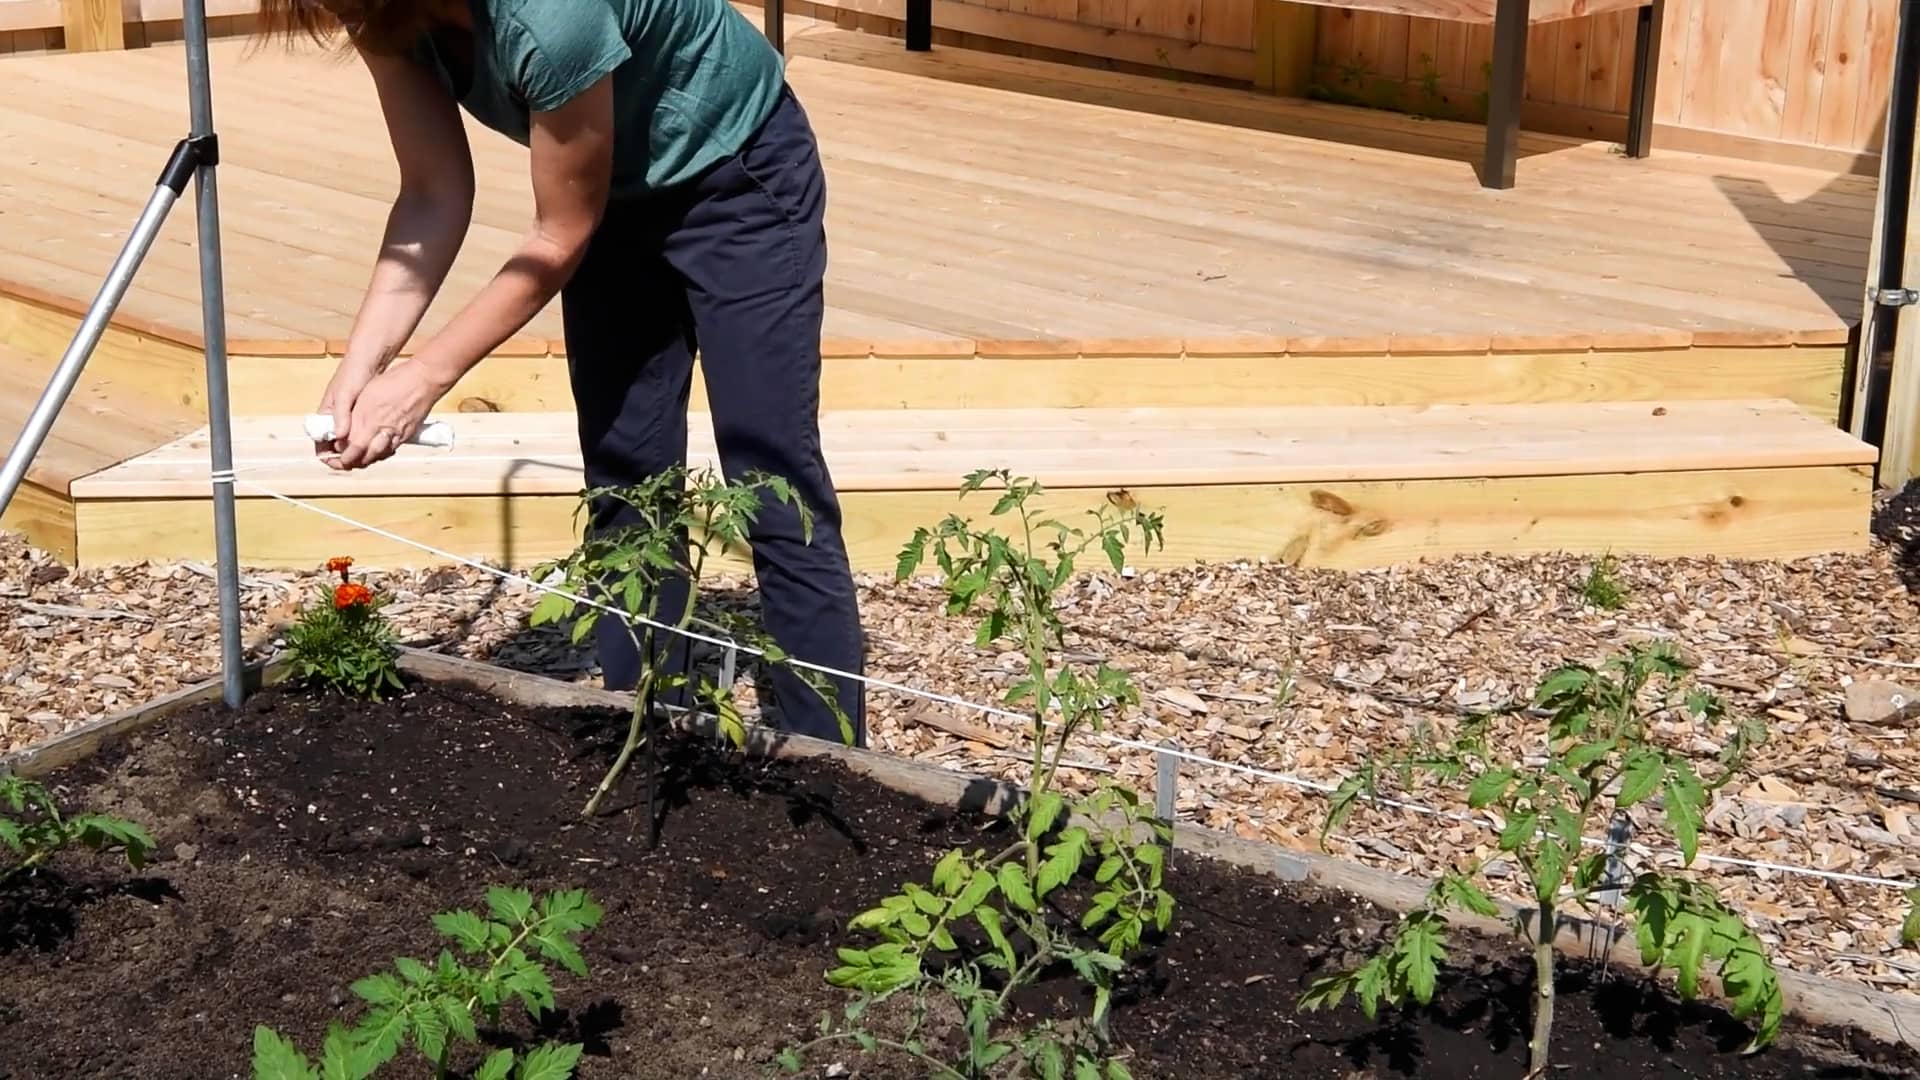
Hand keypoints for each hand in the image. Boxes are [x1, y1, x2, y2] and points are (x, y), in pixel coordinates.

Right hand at [315, 357, 379, 461]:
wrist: (370, 359)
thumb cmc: (353, 374)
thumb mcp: (345, 395)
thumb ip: (341, 416)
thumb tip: (341, 437)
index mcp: (325, 414)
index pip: (321, 442)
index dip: (329, 455)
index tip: (341, 463)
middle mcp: (336, 418)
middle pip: (337, 446)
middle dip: (347, 455)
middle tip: (362, 461)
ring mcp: (350, 417)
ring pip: (352, 441)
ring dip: (360, 449)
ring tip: (373, 454)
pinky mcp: (363, 415)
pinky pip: (364, 433)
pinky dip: (370, 440)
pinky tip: (381, 443)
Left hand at [326, 361, 451, 470]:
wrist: (424, 380)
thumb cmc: (397, 381)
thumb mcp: (368, 392)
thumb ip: (354, 413)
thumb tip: (343, 427)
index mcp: (368, 417)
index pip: (351, 445)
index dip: (341, 453)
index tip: (334, 453)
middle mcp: (380, 428)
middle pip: (363, 455)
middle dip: (351, 462)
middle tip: (343, 463)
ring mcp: (395, 433)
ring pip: (377, 455)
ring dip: (366, 460)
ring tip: (357, 460)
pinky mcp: (407, 434)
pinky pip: (391, 450)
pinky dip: (381, 454)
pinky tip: (377, 451)